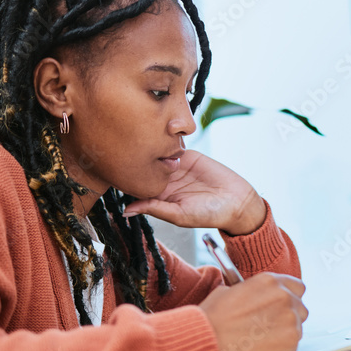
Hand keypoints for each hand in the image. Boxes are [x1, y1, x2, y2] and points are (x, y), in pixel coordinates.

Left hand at [123, 150, 266, 234]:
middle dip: (133, 158)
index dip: (126, 177)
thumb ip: (154, 208)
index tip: (113, 168)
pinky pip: (172, 146)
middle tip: (121, 147)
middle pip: (143, 167)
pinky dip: (165, 141)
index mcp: (158, 196)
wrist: (236, 201)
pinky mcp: (188, 155)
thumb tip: (125, 211)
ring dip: (148, 146)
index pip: (136, 185)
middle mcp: (164, 180)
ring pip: (156, 154)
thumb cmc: (208, 214)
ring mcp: (176, 166)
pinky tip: (157, 136)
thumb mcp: (179, 214)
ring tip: (136, 138)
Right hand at [198, 273, 307, 350]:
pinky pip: (293, 344)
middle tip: (272, 325)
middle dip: (289, 315)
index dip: (289, 296)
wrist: (208, 339)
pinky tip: (264, 348)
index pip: (296, 286)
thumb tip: (258, 297)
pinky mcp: (290, 341)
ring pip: (298, 326)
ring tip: (264, 338)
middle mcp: (284, 296)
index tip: (283, 305)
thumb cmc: (213, 317)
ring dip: (285, 332)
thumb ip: (253, 291)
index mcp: (269, 281)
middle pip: (300, 306)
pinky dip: (282, 348)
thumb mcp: (230, 291)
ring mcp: (289, 319)